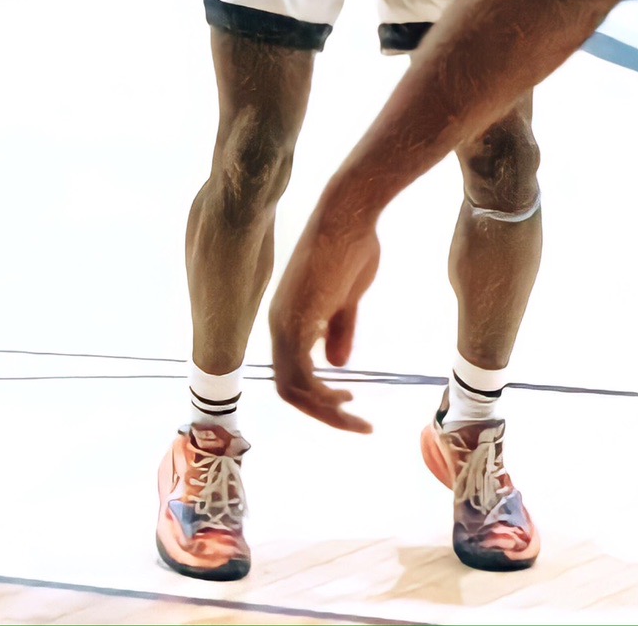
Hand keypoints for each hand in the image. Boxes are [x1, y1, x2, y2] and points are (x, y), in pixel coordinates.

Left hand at [268, 193, 381, 432]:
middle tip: (357, 423)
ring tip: (357, 419)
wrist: (349, 214)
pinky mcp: (297, 319)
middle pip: (290, 389)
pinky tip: (347, 397)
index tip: (349, 402)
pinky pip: (301, 374)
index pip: (293, 374)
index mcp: (288, 318)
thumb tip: (336, 363)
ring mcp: (285, 322)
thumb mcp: (346, 298)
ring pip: (293, 388)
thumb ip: (338, 329)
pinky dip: (322, 394)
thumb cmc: (352, 247)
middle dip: (323, 412)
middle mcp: (279, 324)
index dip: (318, 396)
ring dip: (326, 410)